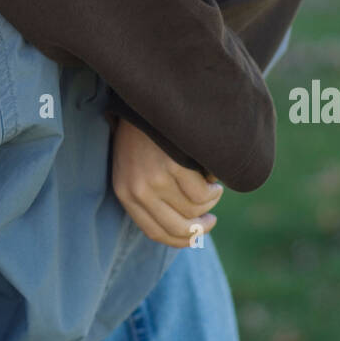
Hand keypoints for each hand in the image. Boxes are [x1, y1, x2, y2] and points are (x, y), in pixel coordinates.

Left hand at [110, 115, 223, 247]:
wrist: (144, 100)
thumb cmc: (144, 135)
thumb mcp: (136, 168)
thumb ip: (152, 197)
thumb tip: (186, 227)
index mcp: (126, 195)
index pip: (156, 233)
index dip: (181, 240)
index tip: (197, 234)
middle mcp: (139, 191)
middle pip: (179, 228)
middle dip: (201, 228)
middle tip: (211, 219)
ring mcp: (156, 179)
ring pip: (195, 210)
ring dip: (210, 202)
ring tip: (211, 187)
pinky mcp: (174, 165)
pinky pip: (203, 193)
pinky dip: (213, 188)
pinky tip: (212, 177)